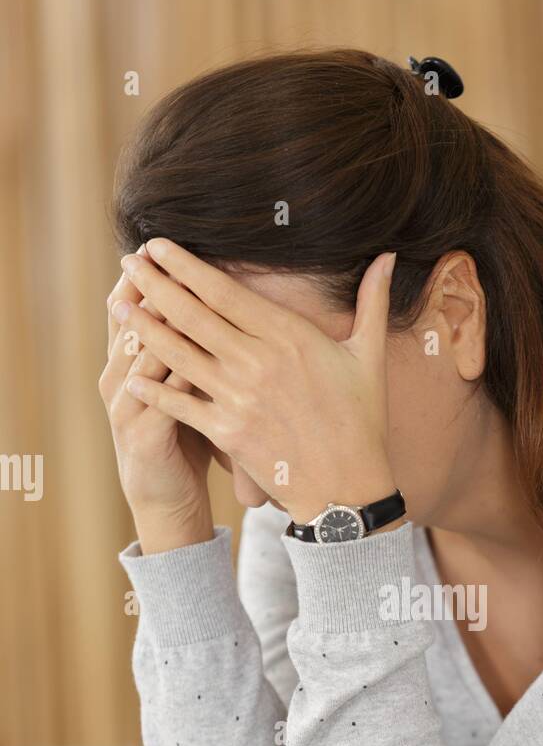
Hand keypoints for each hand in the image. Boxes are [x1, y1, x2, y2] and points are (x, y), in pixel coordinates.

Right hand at [100, 255, 214, 552]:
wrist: (167, 500)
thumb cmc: (183, 439)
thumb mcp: (188, 389)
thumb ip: (197, 348)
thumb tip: (219, 300)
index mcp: (130, 362)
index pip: (133, 306)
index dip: (146, 277)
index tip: (165, 245)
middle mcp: (119, 378)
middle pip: (130, 319)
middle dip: (148, 287)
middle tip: (163, 255)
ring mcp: (126, 406)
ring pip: (140, 353)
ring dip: (158, 323)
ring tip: (177, 293)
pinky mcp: (142, 436)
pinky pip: (159, 398)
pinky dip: (176, 375)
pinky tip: (196, 357)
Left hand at [114, 239, 399, 523]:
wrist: (350, 489)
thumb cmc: (362, 422)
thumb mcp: (369, 358)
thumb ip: (372, 303)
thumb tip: (390, 256)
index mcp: (289, 338)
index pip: (226, 292)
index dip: (187, 266)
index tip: (160, 244)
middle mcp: (258, 363)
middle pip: (194, 315)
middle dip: (156, 284)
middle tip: (128, 259)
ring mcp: (240, 399)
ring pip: (180, 355)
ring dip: (144, 327)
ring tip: (118, 302)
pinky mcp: (228, 434)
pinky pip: (181, 405)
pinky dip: (153, 389)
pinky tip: (130, 371)